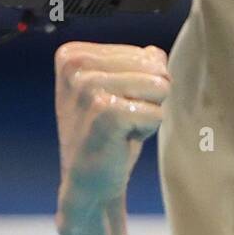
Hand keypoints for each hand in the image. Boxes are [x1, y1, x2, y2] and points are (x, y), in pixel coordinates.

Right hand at [54, 42, 169, 226]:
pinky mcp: (103, 110)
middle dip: (148, 99)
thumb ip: (142, 64)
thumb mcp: (122, 90)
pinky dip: (147, 130)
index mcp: (74, 53)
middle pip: (156, 68)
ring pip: (159, 87)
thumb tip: (158, 55)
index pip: (149, 55)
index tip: (116, 107)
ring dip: (148, 114)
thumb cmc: (109, 135)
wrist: (89, 181)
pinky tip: (122, 139)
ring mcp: (87, 86)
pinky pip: (156, 112)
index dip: (143, 87)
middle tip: (121, 120)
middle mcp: (75, 64)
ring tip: (121, 128)